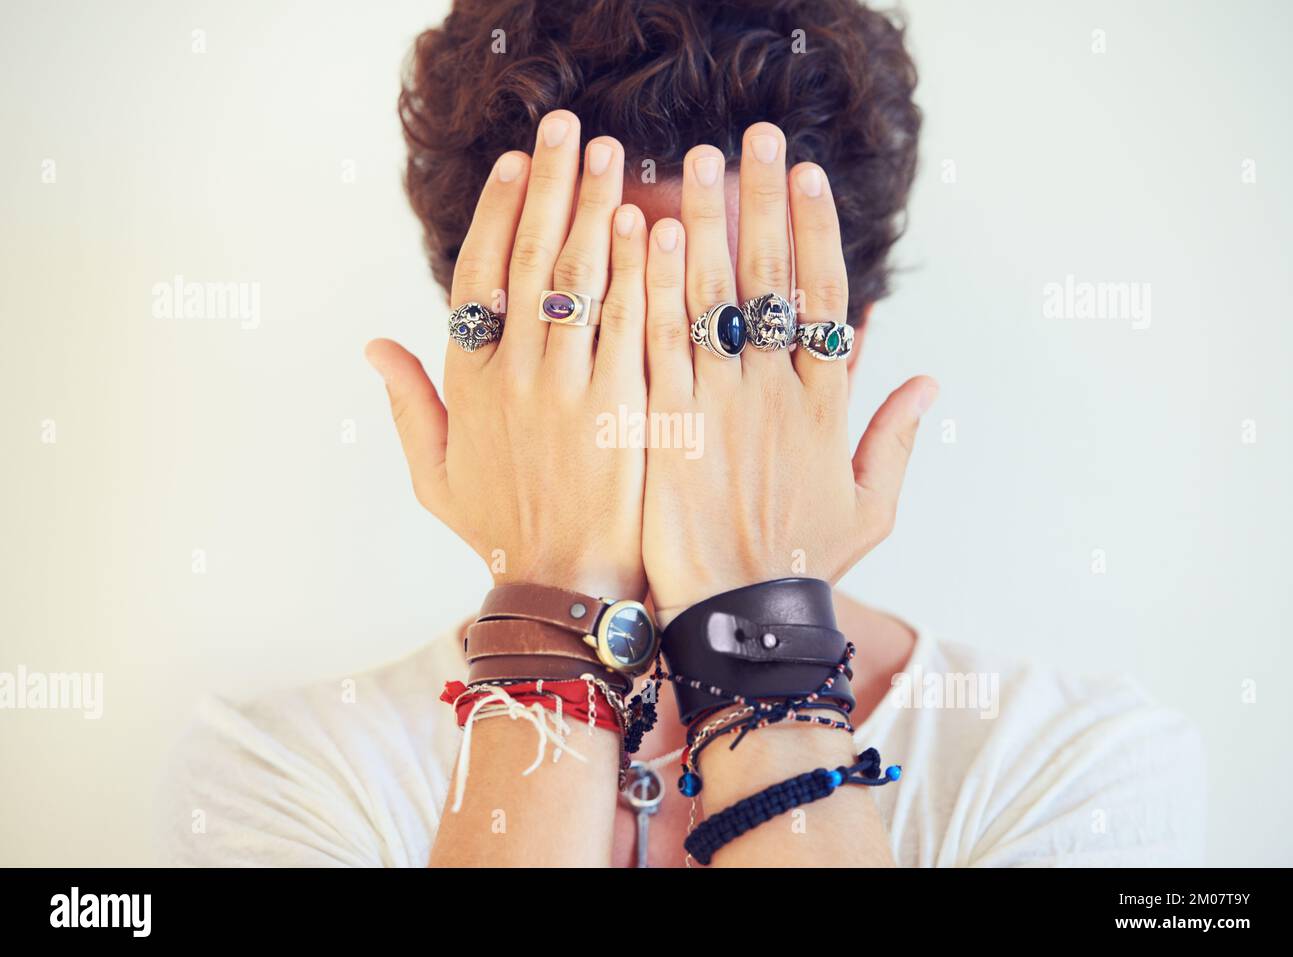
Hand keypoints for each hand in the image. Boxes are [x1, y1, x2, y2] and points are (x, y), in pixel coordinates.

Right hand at [367, 112, 649, 598]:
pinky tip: (652, 225)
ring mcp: (571, 392)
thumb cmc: (502, 534)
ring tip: (612, 154)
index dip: (498, 214)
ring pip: (583, 282)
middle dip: (551, 186)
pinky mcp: (625, 411)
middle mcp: (517, 378)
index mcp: (469, 385)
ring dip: (596, 210)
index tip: (517, 163)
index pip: (481, 277)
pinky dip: (640, 272)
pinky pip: (633, 325)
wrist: (567, 591)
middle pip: (533, 261)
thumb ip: (408, 404)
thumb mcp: (435, 476)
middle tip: (568, 127)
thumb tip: (374, 341)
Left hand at [641, 123, 936, 618]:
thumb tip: (925, 378)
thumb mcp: (870, 509)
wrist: (736, 621)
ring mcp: (716, 408)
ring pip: (711, 297)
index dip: (814, 231)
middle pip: (769, 279)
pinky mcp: (665, 427)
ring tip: (697, 160)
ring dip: (707, 221)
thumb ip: (894, 439)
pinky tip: (650, 232)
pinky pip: (657, 343)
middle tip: (753, 137)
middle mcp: (772, 396)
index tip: (806, 176)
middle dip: (762, 202)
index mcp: (824, 409)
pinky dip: (653, 285)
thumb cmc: (803, 566)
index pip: (822, 299)